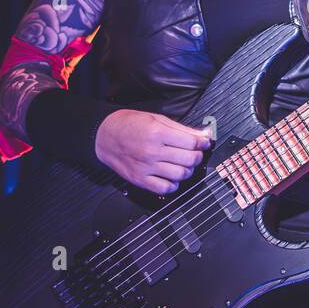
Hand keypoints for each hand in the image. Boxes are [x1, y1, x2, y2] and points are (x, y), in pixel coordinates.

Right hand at [95, 110, 212, 194]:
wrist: (104, 135)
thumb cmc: (129, 124)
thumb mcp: (156, 118)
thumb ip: (180, 128)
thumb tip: (201, 135)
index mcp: (157, 133)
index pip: (191, 142)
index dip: (202, 143)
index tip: (204, 143)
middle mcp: (152, 151)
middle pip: (189, 160)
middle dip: (197, 156)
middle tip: (195, 153)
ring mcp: (146, 167)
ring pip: (180, 175)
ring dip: (187, 171)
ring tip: (184, 165)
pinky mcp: (140, 179)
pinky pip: (164, 189)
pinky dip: (173, 185)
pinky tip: (172, 177)